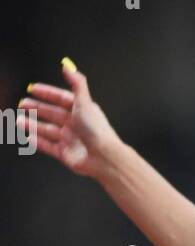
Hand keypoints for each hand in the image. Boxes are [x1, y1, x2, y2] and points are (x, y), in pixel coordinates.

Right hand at [17, 58, 118, 176]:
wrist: (103, 157)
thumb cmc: (97, 130)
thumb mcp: (85, 102)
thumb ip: (77, 83)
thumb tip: (67, 67)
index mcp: (81, 111)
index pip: (61, 98)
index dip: (47, 93)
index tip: (32, 88)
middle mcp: (75, 125)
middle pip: (52, 114)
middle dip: (37, 109)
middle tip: (22, 104)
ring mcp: (70, 140)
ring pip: (48, 130)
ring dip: (33, 125)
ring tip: (19, 121)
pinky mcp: (66, 154)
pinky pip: (49, 147)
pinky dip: (39, 143)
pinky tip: (29, 137)